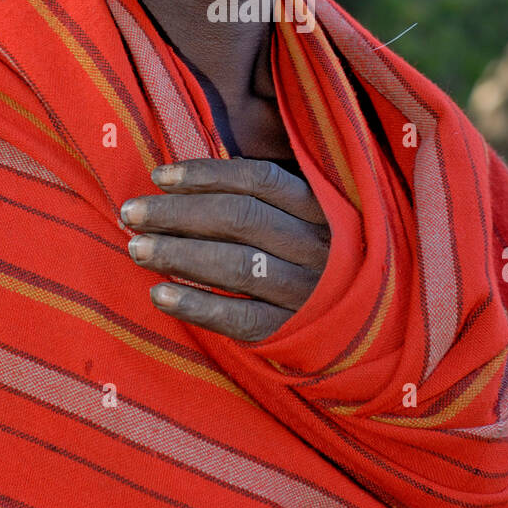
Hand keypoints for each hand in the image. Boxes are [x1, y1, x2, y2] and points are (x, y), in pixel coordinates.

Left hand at [119, 157, 330, 341]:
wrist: (377, 324)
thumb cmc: (326, 256)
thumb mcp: (313, 215)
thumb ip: (268, 196)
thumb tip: (190, 180)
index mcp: (321, 207)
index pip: (257, 180)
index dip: (204, 175)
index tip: (158, 177)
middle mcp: (318, 246)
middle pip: (239, 219)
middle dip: (178, 213)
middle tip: (131, 213)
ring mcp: (309, 291)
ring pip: (237, 266)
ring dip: (180, 255)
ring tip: (135, 248)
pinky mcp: (295, 331)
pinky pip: (241, 319)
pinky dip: (198, 306)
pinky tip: (160, 295)